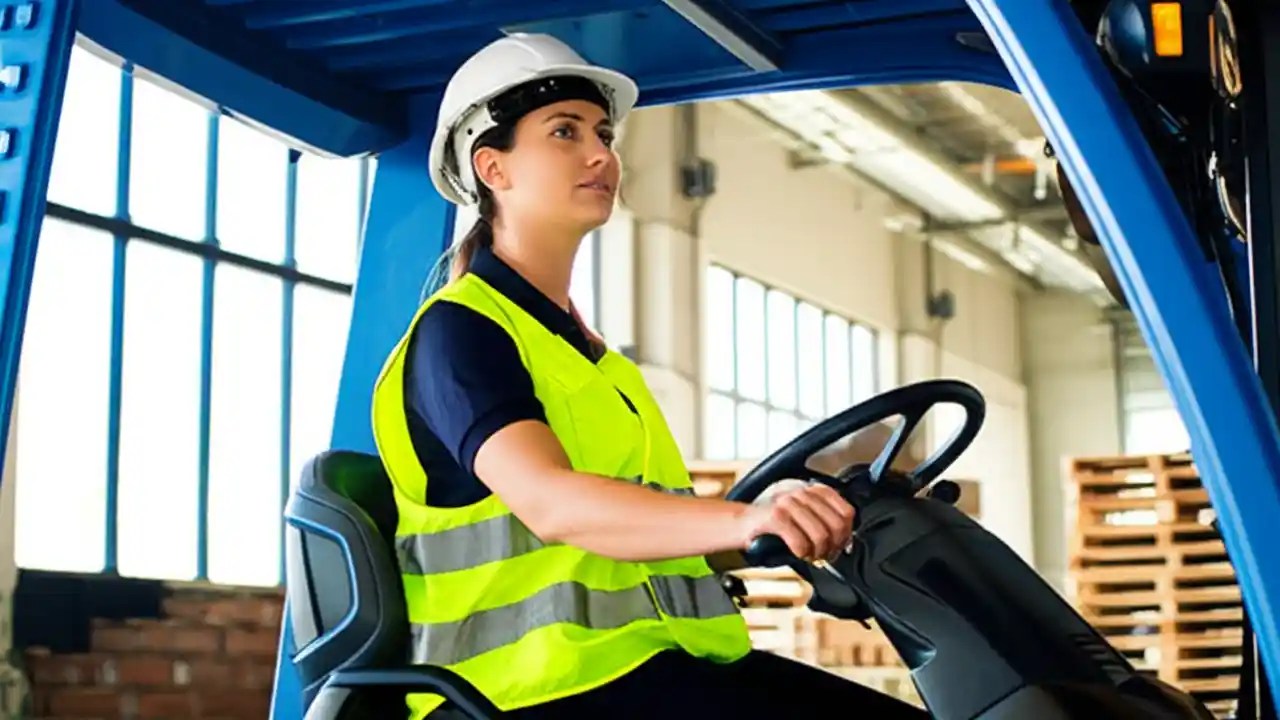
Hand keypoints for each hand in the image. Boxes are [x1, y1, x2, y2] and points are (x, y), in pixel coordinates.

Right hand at [737, 483, 855, 561]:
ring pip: (820, 535)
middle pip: (836, 525)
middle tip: (825, 554)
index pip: (846, 511)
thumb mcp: (802, 515)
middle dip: (834, 546)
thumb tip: (846, 540)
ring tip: (811, 555)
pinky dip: (802, 553)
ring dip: (817, 552)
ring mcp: (788, 503)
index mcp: (812, 490)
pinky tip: (798, 553)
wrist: (741, 523)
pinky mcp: (775, 517)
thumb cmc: (772, 524)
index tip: (839, 545)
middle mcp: (802, 493)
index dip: (847, 533)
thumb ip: (823, 520)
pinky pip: (800, 542)